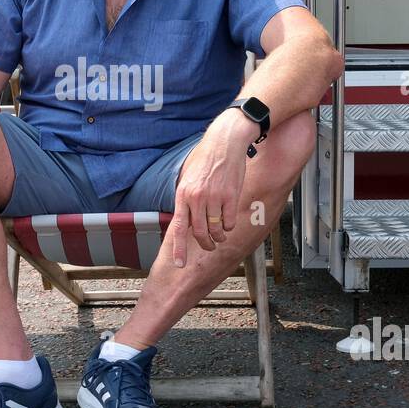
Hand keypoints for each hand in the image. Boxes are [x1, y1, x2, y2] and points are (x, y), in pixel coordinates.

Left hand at [166, 109, 255, 266]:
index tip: (179, 264)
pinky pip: (230, 222)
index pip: (178, 228)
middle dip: (205, 244)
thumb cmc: (206, 161)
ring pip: (216, 229)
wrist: (224, 143)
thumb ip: (186, 201)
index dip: (179, 249)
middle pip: (199, 233)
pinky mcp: (230, 196)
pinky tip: (229, 221)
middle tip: (209, 246)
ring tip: (220, 235)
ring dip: (219, 236)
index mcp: (182, 195)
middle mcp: (196, 198)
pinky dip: (230, 226)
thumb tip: (185, 224)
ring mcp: (214, 197)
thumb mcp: (188, 179)